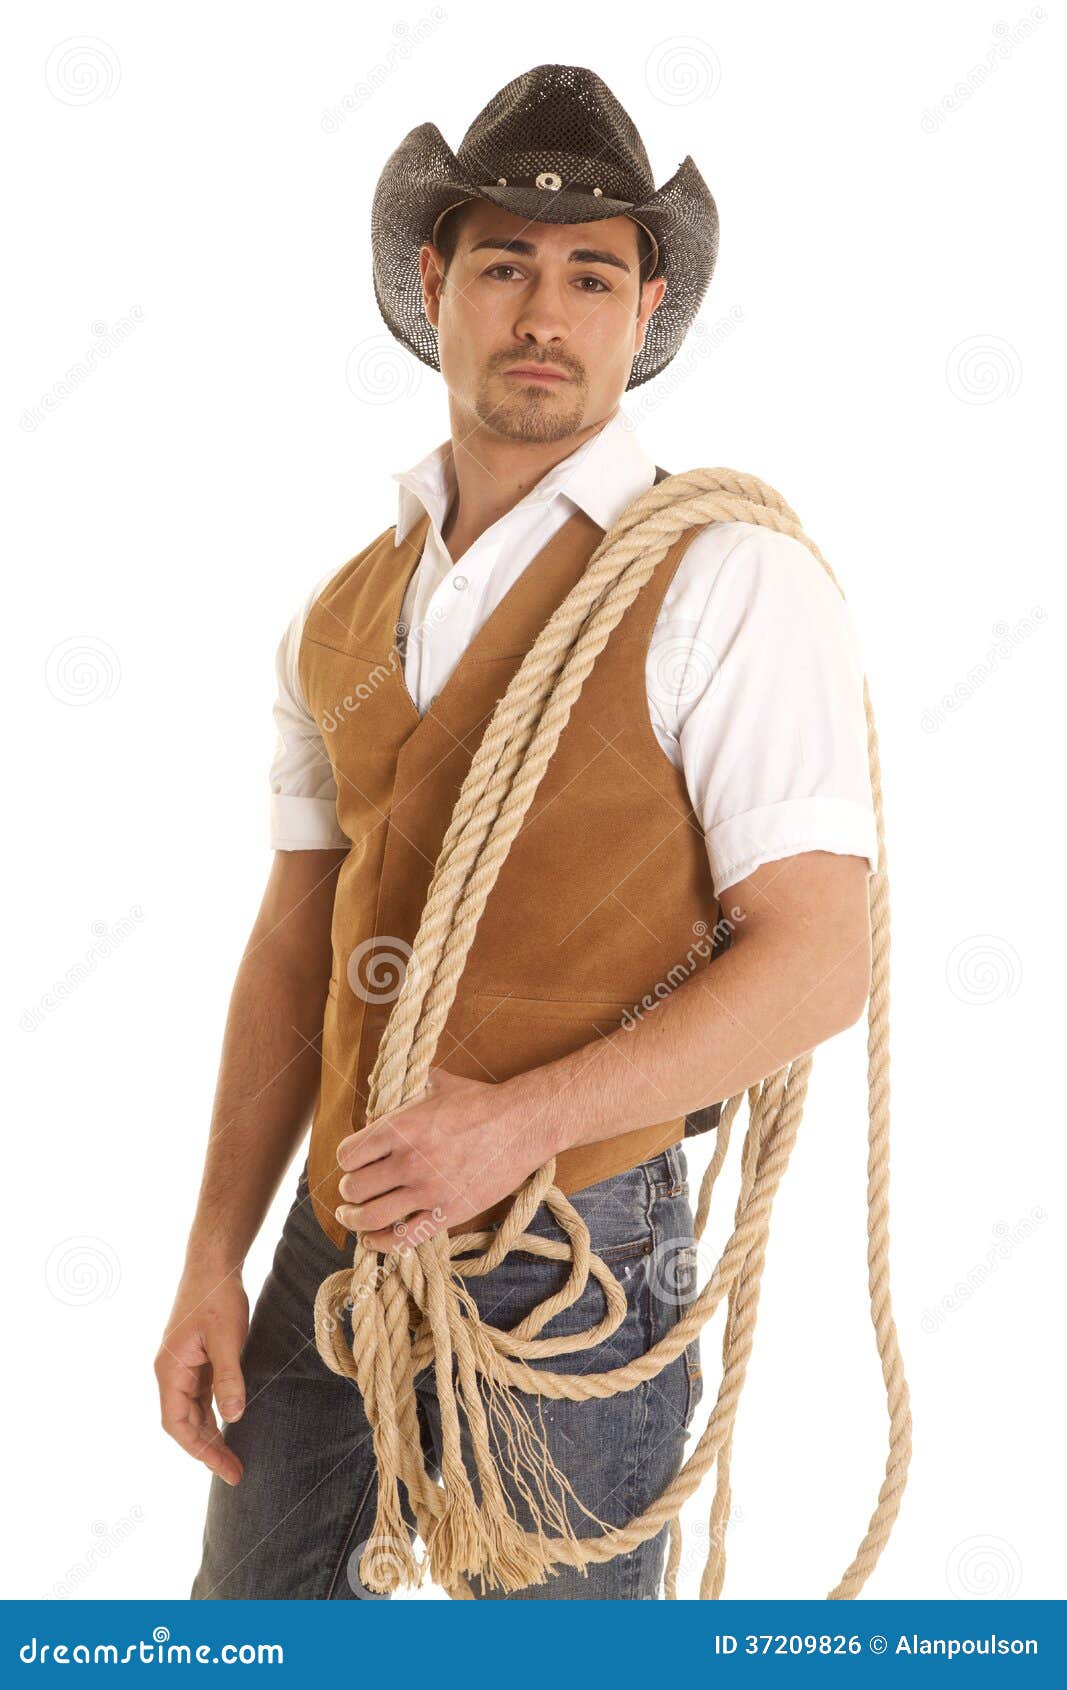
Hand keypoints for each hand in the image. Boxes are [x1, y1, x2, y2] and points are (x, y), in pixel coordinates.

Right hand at [154, 1268, 249, 1486]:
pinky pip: (200, 1396)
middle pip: (184, 1422)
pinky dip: (212, 1414)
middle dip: (208, 1449)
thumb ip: (228, 1378)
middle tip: (236, 1472)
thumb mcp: (227, 1338)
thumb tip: (233, 1417)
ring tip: (234, 1458)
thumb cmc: (217, 1298)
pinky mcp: (195, 1359)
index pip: (177, 1423)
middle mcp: (171, 1373)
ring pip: (192, 1411)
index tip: (224, 1469)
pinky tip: (229, 1424)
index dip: (199, 1450)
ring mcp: (182, 1366)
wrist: (212, 1265)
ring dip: (210, 1434)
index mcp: (170, 1370)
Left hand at [334, 1066, 552, 1251]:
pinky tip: (372, 1240)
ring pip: (370, 1217)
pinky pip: (403, 1239)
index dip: (347, 1160)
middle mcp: (408, 1161)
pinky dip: (381, 1243)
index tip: (354, 1162)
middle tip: (353, 1189)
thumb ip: (401, 1091)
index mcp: (399, 1128)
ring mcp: (427, 1191)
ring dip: (355, 1219)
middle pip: (354, 1188)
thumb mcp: (434, 1083)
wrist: (520, 1125)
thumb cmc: (478, 1101)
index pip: (348, 1155)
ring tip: (352, 1217)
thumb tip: (378, 1100)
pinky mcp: (447, 1213)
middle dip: (349, 1190)